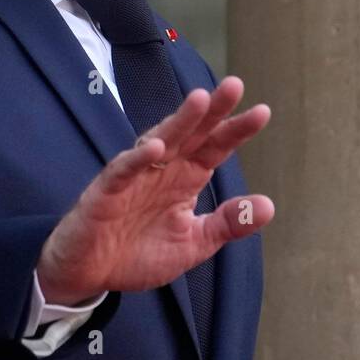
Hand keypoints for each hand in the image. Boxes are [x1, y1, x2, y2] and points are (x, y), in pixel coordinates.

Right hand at [36, 76, 273, 304]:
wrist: (90, 274)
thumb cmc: (140, 252)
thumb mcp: (194, 243)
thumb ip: (227, 224)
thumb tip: (268, 206)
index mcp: (186, 177)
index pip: (216, 147)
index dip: (237, 130)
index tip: (262, 112)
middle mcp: (163, 168)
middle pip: (192, 133)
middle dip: (212, 110)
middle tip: (234, 85)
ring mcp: (135, 176)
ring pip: (160, 140)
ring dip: (179, 121)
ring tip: (199, 101)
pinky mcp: (107, 191)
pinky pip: (123, 170)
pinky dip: (138, 159)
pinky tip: (156, 148)